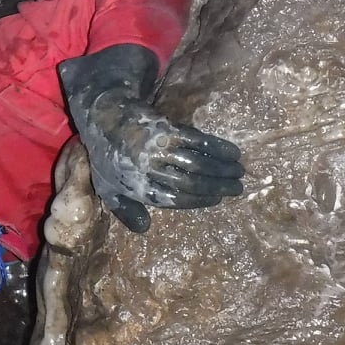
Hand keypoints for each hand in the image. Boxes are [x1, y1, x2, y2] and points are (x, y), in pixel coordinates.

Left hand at [60, 43, 243, 232]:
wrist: (105, 116)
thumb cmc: (108, 156)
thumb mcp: (108, 187)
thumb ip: (125, 209)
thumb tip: (144, 229)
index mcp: (139, 188)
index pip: (176, 200)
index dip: (200, 201)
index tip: (219, 199)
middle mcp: (151, 170)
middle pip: (191, 183)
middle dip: (218, 186)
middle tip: (238, 188)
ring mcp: (160, 149)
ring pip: (197, 163)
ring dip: (222, 168)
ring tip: (239, 171)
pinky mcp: (167, 129)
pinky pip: (196, 141)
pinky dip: (216, 147)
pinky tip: (231, 151)